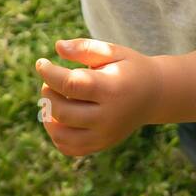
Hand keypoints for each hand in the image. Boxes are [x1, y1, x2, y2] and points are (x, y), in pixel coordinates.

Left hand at [35, 38, 163, 156]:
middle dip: (48, 93)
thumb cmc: (128, 68)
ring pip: (61, 135)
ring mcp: (105, 135)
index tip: (41, 63)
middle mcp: (109, 117)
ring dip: (48, 116)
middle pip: (62, 111)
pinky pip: (69, 148)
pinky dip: (56, 134)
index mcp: (112, 90)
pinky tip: (59, 116)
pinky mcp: (101, 145)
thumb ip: (85, 48)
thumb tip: (57, 47)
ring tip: (53, 99)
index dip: (49, 73)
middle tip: (51, 81)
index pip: (71, 85)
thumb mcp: (112, 51)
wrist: (154, 95)